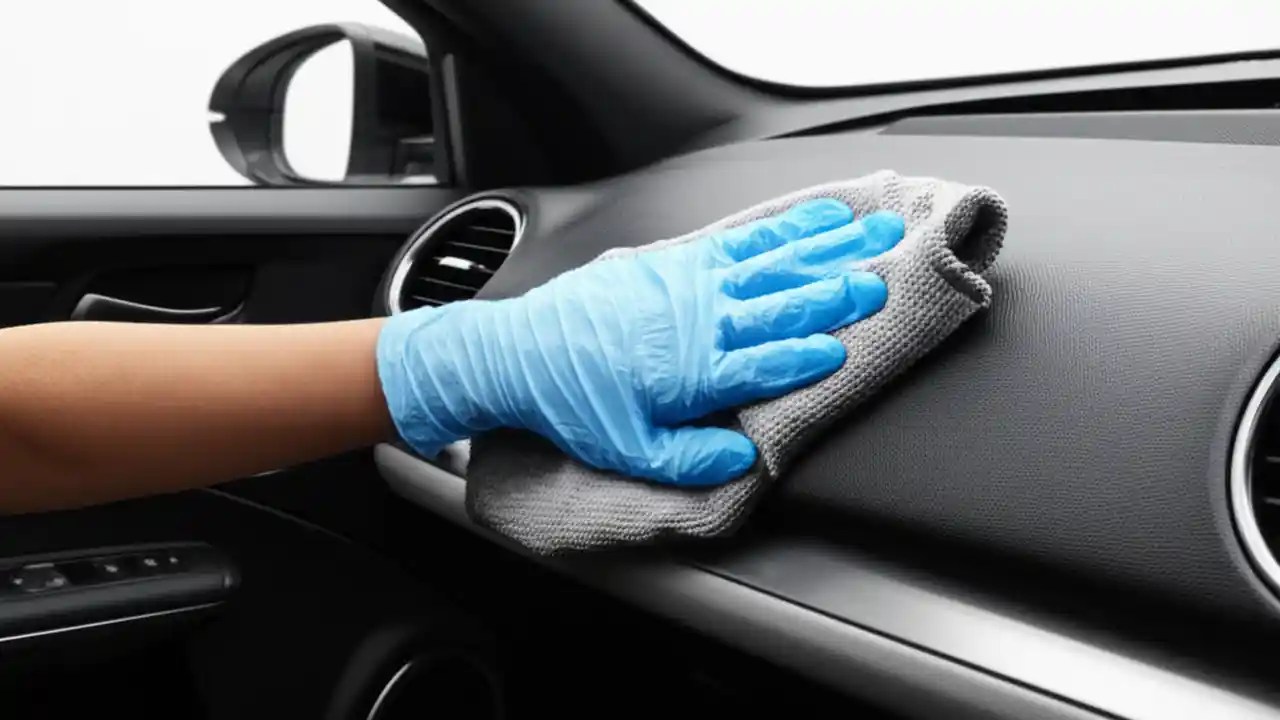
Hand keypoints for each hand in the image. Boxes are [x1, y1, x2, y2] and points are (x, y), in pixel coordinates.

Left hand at [377, 199, 903, 485]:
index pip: (770, 360)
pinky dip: (784, 227)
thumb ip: (688, 461)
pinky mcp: (680, 258)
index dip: (815, 351)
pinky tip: (819, 218)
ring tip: (877, 233)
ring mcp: (693, 282)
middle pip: (784, 302)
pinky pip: (743, 238)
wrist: (519, 351)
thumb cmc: (575, 402)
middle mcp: (702, 320)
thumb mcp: (627, 451)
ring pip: (774, 263)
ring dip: (829, 248)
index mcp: (696, 372)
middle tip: (888, 275)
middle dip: (839, 288)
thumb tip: (741, 461)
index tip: (855, 340)